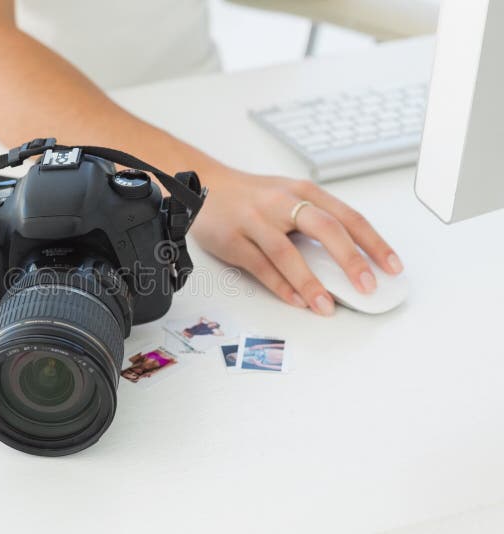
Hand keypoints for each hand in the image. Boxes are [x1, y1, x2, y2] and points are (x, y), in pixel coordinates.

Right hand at [191, 168, 403, 315]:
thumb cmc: (250, 197)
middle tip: (368, 287)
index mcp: (303, 192)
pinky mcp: (233, 239)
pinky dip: (279, 285)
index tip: (392, 266)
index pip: (348, 217)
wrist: (202, 184)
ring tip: (326, 306)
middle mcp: (281, 203)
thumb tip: (347, 262)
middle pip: (324, 229)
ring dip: (311, 282)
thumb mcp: (287, 198)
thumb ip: (314, 222)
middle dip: (350, 260)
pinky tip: (295, 299)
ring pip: (288, 252)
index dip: (374, 243)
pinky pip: (259, 266)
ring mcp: (256, 221)